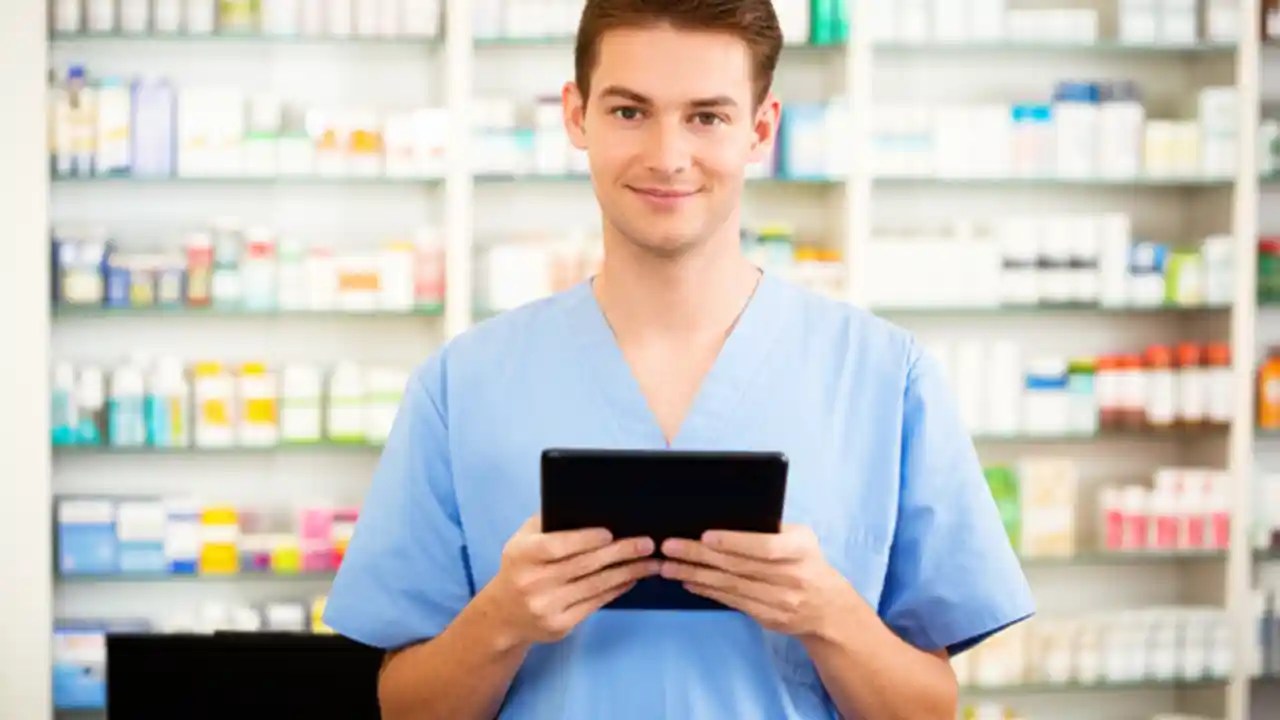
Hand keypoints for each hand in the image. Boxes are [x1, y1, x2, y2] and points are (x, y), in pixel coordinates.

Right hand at [482, 516, 659, 647]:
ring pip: (595, 586)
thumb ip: (548, 521)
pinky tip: (632, 578)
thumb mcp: (522, 539)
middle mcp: (532, 582)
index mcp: (522, 555)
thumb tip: (588, 506)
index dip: (584, 539)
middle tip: (647, 543)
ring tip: (651, 562)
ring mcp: (546, 607)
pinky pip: (596, 604)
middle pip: (583, 565)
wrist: (504, 615)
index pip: (556, 546)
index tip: (610, 532)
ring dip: (628, 572)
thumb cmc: (521, 567)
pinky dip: (617, 589)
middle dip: (620, 553)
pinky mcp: (560, 626)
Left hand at [660, 525, 852, 639]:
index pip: (765, 546)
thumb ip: (771, 529)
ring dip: (694, 575)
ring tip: (667, 566)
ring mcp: (781, 602)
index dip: (734, 542)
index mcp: (800, 549)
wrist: (828, 607)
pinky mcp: (769, 618)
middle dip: (699, 556)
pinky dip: (707, 591)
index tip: (705, 535)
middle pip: (738, 566)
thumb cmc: (806, 560)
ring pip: (730, 586)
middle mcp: (792, 577)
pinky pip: (732, 601)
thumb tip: (723, 516)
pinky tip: (688, 581)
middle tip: (669, 547)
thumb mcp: (801, 538)